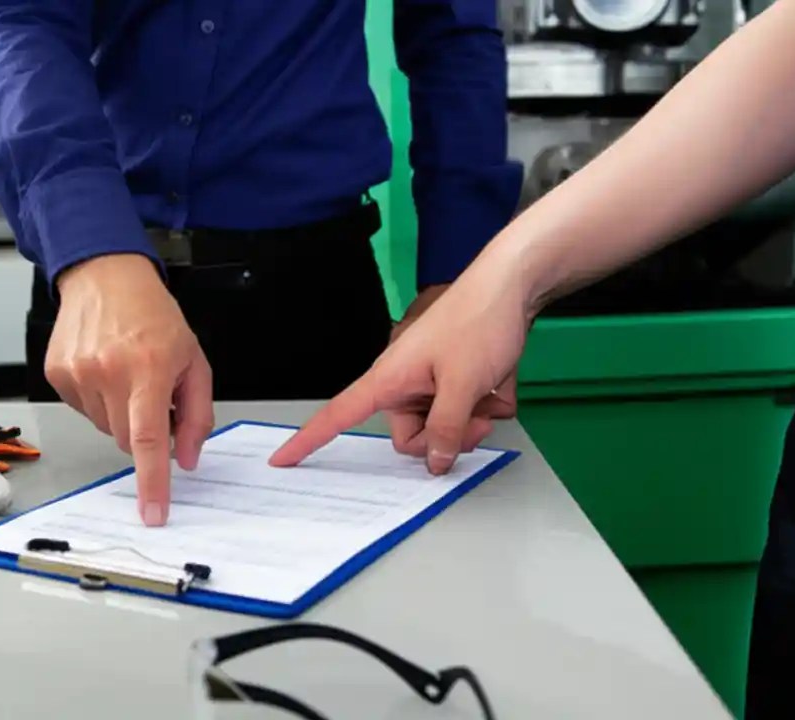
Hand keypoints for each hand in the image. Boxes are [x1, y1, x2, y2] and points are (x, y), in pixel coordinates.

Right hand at [46, 254, 213, 525]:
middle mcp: (109, 371)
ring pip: (104, 427)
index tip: (154, 512)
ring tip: (126, 373)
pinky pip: (83, 410)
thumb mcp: (193, 360)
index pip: (149, 438)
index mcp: (150, 367)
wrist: (105, 277)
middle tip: (150, 395)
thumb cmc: (153, 316)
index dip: (152, 481)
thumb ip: (197, 414)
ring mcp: (78, 373)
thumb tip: (186, 458)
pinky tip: (104, 368)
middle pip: (126, 440)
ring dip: (119, 413)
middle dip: (143, 430)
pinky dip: (98, 400)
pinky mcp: (58, 374)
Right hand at [270, 258, 530, 473]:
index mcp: (388, 379)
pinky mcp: (455, 379)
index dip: (309, 439)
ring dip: (473, 420)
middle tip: (477, 419)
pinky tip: (499, 382)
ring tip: (492, 393)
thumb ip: (447, 428)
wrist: (512, 285)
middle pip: (412, 437)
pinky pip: (468, 412)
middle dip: (447, 436)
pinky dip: (488, 403)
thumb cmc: (478, 321)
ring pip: (444, 427)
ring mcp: (431, 381)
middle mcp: (405, 383)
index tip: (282, 459)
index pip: (338, 415)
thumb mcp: (464, 384)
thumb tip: (435, 462)